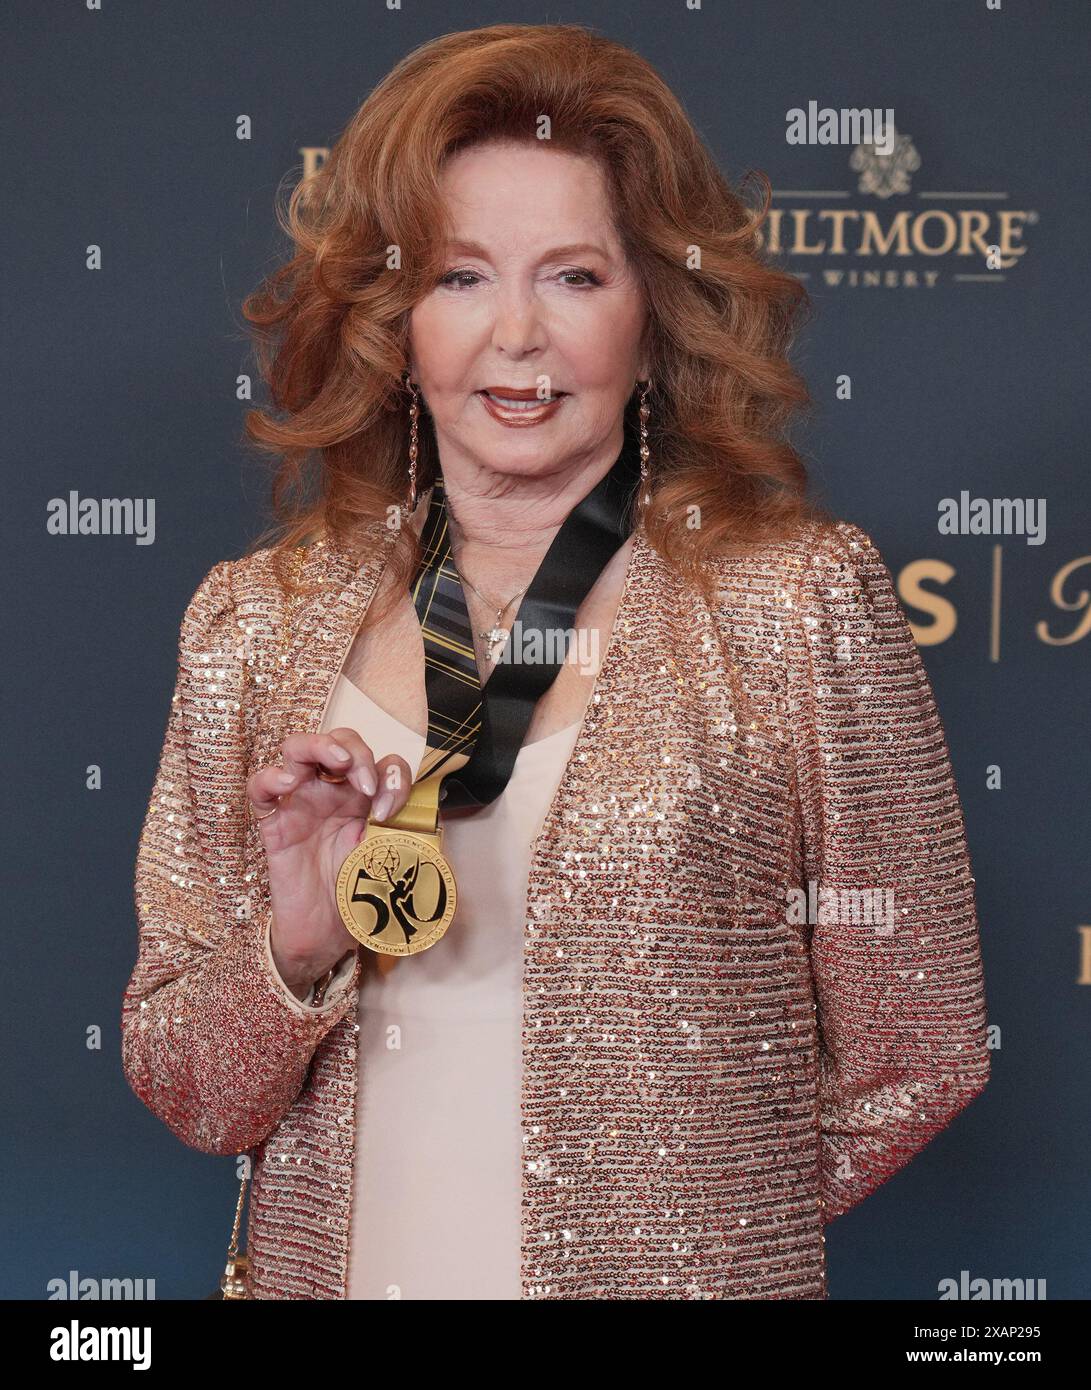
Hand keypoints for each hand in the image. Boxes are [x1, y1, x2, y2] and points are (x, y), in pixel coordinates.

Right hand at [246, 728, 414, 991]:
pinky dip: (270, 776)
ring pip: (298, 749)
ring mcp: (301, 804)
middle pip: (340, 741)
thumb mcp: (394, 861)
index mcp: (366, 799)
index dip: (391, 775)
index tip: (390, 810)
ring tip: (335, 765)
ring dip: (320, 746)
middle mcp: (333, 794)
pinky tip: (287, 783)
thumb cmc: (359, 894)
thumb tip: (432, 815)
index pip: (381, 762)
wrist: (327, 936)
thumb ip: (410, 835)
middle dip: (357, 751)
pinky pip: (260, 787)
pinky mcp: (273, 823)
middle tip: (366, 785)